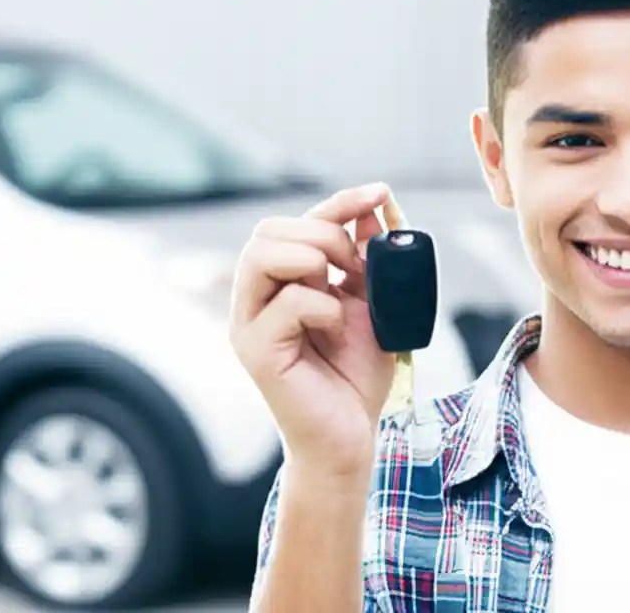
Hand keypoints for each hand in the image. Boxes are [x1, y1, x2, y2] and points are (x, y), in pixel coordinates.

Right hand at [229, 182, 395, 478]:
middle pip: (269, 229)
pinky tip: (335, 328)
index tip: (380, 193)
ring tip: (341, 287)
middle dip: (322, 233)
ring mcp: (249, 323)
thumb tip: (374, 208)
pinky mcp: (255, 351)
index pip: (296, 222)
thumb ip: (366, 259)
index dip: (339, 202)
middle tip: (357, 266)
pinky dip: (321, 306)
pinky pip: (286, 303)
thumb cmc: (354, 375)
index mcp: (278, 282)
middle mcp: (254, 297)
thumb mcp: (371, 304)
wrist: (349, 436)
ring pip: (261, 255)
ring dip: (312, 258)